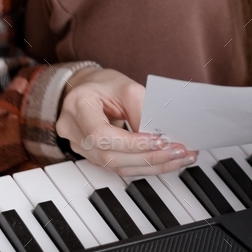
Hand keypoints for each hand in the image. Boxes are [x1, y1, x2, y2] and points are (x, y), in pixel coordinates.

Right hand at [56, 67, 196, 176]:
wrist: (87, 89)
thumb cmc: (106, 85)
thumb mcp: (126, 87)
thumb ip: (141, 111)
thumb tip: (160, 138)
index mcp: (78, 105)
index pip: (102, 135)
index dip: (132, 143)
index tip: (160, 141)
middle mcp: (73, 130)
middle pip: (110, 156)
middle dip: (149, 157)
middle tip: (179, 151)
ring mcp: (79, 147)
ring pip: (117, 167)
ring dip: (152, 165)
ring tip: (179, 158)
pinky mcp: (92, 157)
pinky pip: (119, 167)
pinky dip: (144, 165)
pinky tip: (165, 161)